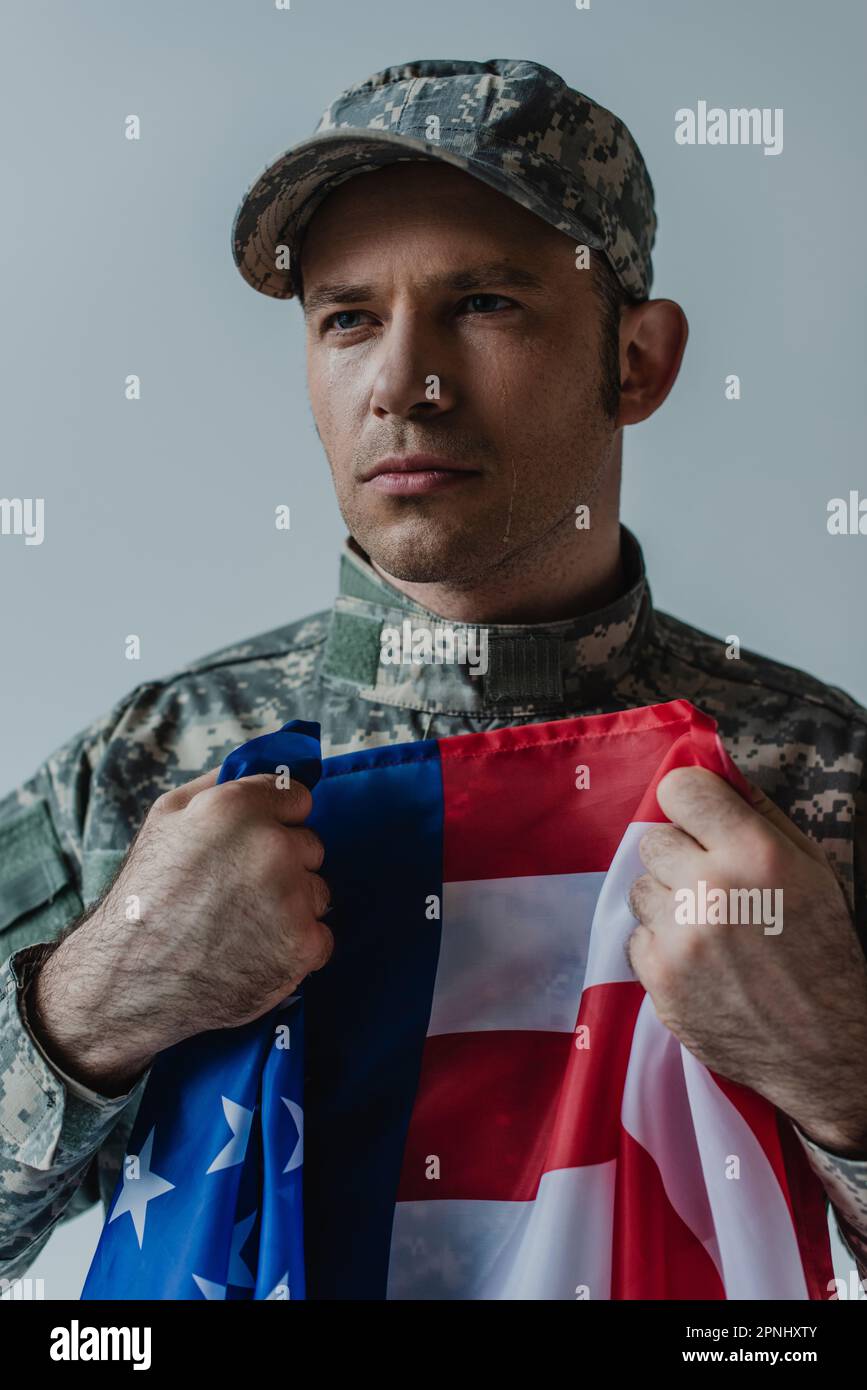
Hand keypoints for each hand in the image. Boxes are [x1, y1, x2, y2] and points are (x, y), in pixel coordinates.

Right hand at [29, 767, 330, 1093]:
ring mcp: (291, 898)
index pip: (299, 798)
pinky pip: (322, 936)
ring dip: (293, 906)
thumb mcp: (164, 818)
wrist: (129, 982)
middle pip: (311, 845)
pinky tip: (257, 952)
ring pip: (318, 891)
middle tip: (240, 890)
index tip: (256, 843)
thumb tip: (257, 766)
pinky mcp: (303, 945)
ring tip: (244, 924)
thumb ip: (217, 784)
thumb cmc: (144, 897)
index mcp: (237, 809)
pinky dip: (297, 947)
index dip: (277, 820)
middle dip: (285, 863)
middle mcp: (271, 847)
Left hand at [626, 766, 866, 1154]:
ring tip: (709, 929)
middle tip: (712, 886)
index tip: (698, 820)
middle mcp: (711, 889)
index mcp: (754, 853)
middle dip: (679, 859)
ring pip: (641, 888)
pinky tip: (699, 963)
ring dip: (667, 904)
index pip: (680, 789)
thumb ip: (759, 816)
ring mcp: (679, 937)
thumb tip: (715, 769)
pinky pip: (636, 937)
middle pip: (653, 839)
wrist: (824, 1046)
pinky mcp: (658, 979)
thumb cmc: (821, 948)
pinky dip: (661, 948)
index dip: (688, 803)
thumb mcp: (810, 869)